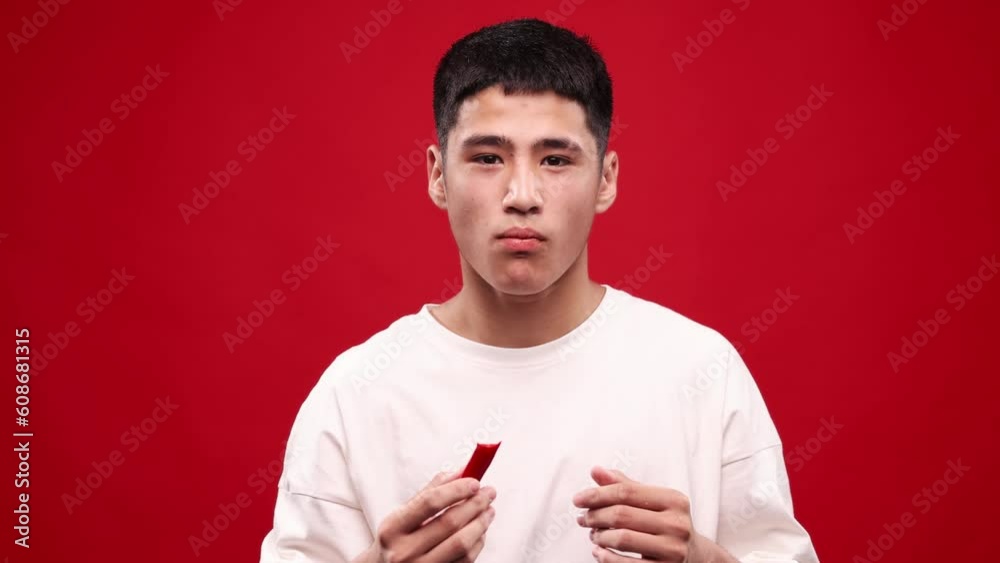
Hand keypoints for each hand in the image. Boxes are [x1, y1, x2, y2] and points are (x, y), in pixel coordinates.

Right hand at [359, 471, 495, 562]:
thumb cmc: (396, 540)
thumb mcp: (402, 515)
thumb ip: (430, 492)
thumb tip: (461, 471)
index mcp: (393, 528)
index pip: (430, 503)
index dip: (456, 490)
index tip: (475, 481)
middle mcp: (404, 552)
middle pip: (449, 523)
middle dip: (475, 504)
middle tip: (489, 492)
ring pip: (461, 544)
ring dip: (480, 524)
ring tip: (488, 510)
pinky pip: (465, 560)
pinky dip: (478, 543)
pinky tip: (480, 531)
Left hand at [573, 466, 710, 561]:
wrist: (695, 556)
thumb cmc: (666, 524)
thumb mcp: (652, 502)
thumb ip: (625, 486)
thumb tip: (596, 471)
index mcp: (674, 500)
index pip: (626, 491)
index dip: (597, 494)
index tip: (578, 499)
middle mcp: (677, 524)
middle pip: (622, 514)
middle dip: (595, 516)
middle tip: (583, 518)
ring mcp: (673, 549)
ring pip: (622, 538)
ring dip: (599, 536)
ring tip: (592, 534)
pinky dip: (605, 557)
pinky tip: (598, 551)